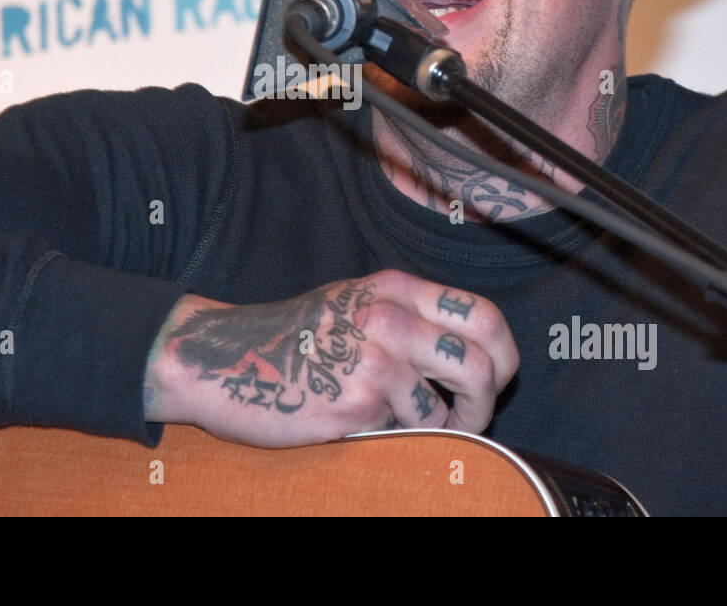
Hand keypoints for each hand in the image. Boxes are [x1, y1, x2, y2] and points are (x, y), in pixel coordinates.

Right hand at [143, 270, 518, 447]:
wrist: (223, 359)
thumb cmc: (291, 339)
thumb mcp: (355, 303)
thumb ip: (409, 315)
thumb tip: (472, 354)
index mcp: (395, 289)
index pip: (483, 316)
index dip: (504, 355)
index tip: (493, 378)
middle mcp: (391, 318)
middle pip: (483, 365)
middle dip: (485, 403)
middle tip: (469, 418)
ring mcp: (373, 360)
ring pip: (445, 410)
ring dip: (438, 431)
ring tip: (408, 428)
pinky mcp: (354, 403)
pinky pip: (402, 433)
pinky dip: (392, 438)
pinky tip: (362, 426)